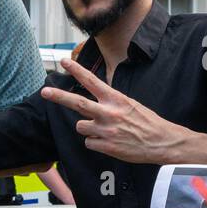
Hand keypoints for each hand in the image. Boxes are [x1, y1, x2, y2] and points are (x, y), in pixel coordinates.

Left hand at [42, 59, 206, 162]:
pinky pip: (89, 143)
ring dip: (88, 128)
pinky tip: (111, 142)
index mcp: (115, 99)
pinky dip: (96, 143)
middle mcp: (108, 112)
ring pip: (81, 126)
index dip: (76, 70)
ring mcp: (106, 130)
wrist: (161, 142)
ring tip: (105, 130)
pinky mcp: (105, 146)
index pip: (92, 81)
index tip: (63, 61)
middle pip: (77, 103)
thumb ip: (110, 101)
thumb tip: (92, 101)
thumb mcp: (129, 104)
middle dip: (58, 96)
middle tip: (44, 92)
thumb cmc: (146, 122)